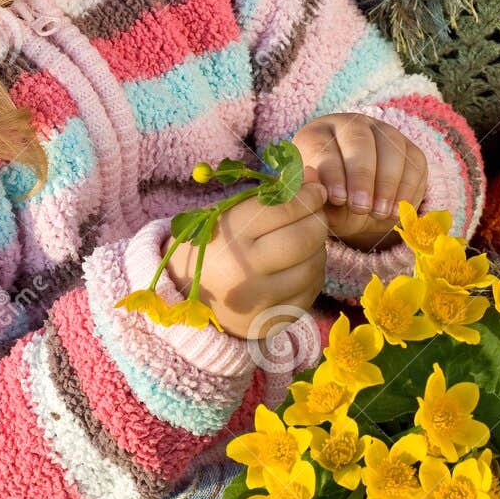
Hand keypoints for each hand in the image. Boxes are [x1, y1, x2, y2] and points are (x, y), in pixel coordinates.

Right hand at [166, 182, 326, 338]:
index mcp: (228, 238)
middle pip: (302, 239)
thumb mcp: (227, 213)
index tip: (315, 187)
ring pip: (312, 266)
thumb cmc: (210, 244)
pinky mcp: (273, 321)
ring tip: (306, 237)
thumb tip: (314, 177)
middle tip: (317, 211)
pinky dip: (312, 271)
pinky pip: (310, 290)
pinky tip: (300, 262)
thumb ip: (270, 196)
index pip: (281, 210)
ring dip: (317, 246)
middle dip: (318, 219)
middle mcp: (244, 272)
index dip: (306, 195)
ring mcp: (260, 302)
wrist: (182, 295)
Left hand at [292, 113, 426, 251]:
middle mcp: (351, 125)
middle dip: (362, 176)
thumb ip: (317, 197)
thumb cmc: (329, 203)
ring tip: (380, 213)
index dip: (332, 172)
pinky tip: (397, 211)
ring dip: (387, 184)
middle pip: (359, 140)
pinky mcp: (408, 148)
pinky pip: (414, 162)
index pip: (324, 146)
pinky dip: (407, 188)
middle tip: (361, 207)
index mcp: (318, 134)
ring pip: (391, 148)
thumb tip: (318, 193)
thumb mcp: (318, 203)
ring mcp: (382, 132)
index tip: (338, 198)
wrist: (356, 207)